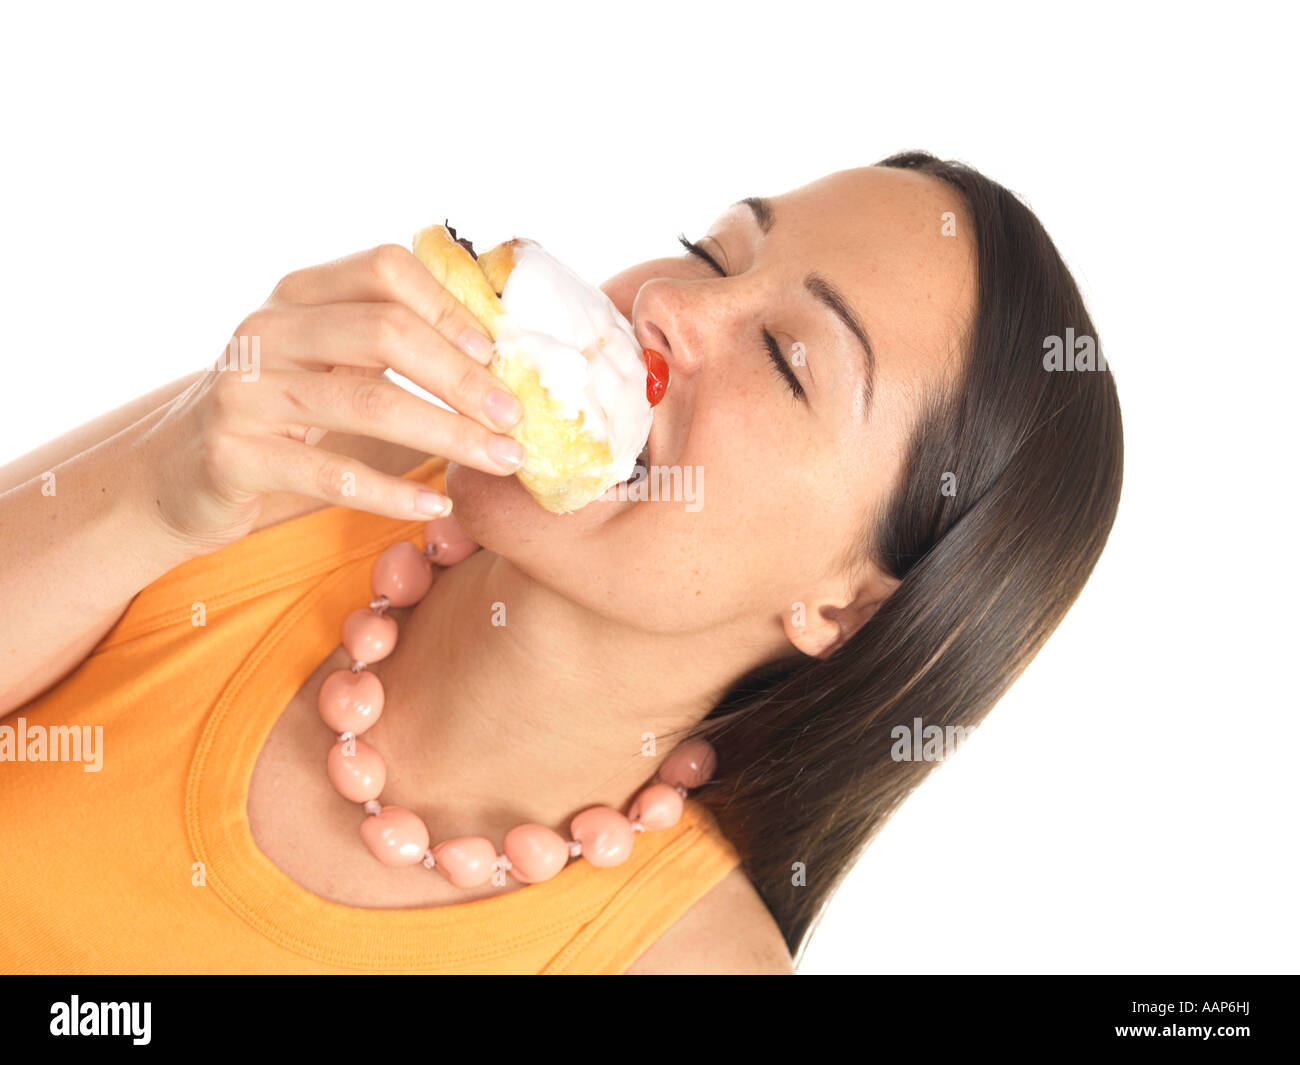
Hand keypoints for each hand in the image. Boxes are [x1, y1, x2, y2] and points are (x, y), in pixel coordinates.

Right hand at [140, 243, 524, 552]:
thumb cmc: (284, 410)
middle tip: (514, 418)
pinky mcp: (235, 454)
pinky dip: (392, 492)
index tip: (498, 355)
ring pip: (366, 403)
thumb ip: (392, 338)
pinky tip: (436, 506)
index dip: (449, 308)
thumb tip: (501, 347)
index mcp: (300, 293)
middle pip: (384, 332)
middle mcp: (268, 329)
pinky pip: (331, 473)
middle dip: (462, 377)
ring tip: (501, 460)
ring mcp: (246, 390)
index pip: (385, 270)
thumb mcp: (329, 357)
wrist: (181, 470)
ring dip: (448, 434)